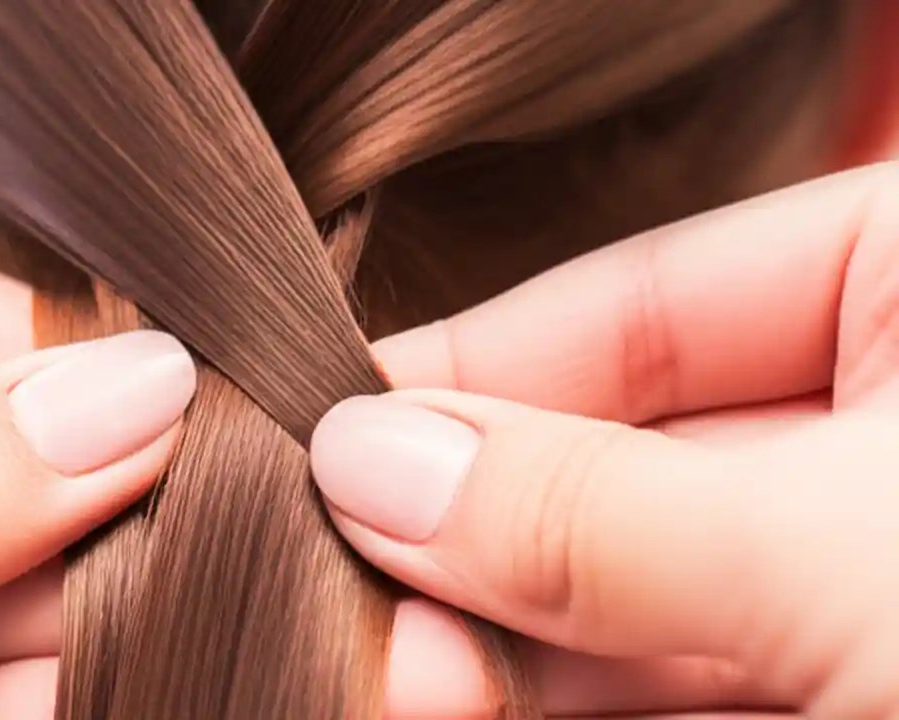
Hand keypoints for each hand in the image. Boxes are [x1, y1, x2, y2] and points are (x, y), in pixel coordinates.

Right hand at [314, 163, 898, 717]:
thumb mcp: (840, 548)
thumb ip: (595, 511)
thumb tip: (374, 467)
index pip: (661, 292)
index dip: (483, 359)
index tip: (345, 422)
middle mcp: (895, 430)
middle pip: (633, 450)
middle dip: (484, 520)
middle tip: (347, 559)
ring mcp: (878, 572)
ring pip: (651, 584)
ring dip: (508, 635)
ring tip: (389, 663)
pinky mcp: (861, 692)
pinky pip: (692, 683)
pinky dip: (583, 705)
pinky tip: (472, 705)